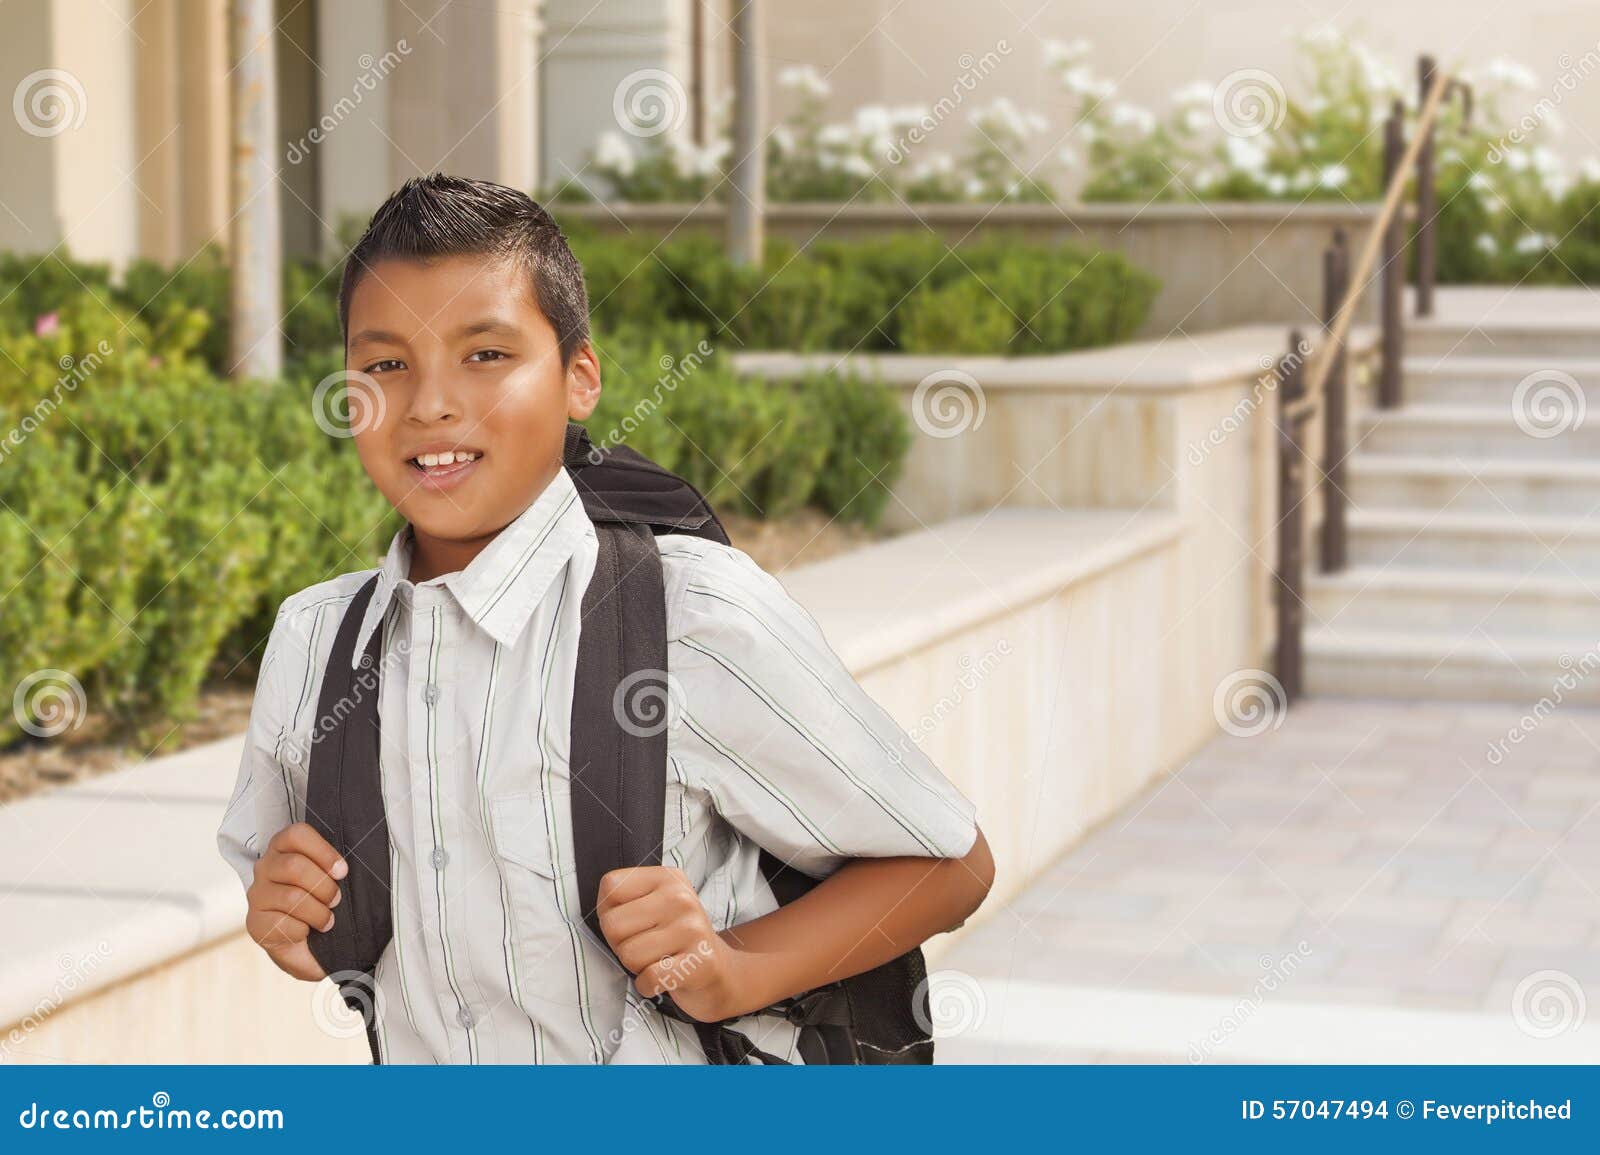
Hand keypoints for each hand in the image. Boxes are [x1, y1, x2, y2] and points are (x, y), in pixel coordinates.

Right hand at [245, 822, 346, 981]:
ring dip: (318, 912)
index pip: (297, 834)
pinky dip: (302, 930)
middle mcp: (265, 867)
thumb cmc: (321, 903)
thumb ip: (334, 867)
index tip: (342, 871)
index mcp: (284, 847)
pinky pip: (281, 923)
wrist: (309, 945)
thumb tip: (346, 869)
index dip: (323, 852)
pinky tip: (306, 931)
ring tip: (327, 920)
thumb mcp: (331, 880)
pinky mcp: (254, 922)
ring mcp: (257, 894)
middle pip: (294, 866)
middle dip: (324, 886)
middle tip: (336, 900)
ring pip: (291, 897)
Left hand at [596, 865, 754, 1022]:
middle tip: (646, 947)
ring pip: (629, 954)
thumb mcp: (655, 905)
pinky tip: (665, 977)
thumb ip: (624, 901)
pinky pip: (649, 978)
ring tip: (659, 960)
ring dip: (637, 967)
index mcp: (667, 878)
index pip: (610, 886)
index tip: (631, 923)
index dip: (609, 912)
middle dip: (621, 944)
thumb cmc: (676, 940)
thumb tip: (602, 913)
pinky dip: (648, 986)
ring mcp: (693, 929)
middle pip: (613, 925)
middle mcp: (681, 898)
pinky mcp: (700, 962)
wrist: (721, 972)